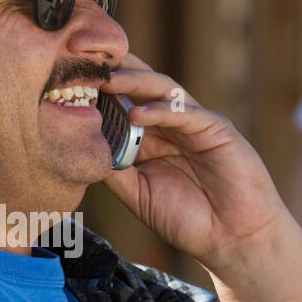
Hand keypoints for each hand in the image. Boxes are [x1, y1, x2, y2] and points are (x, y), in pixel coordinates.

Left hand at [101, 52, 294, 279]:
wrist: (232, 240)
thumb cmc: (188, 220)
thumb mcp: (139, 195)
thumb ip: (114, 170)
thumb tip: (79, 149)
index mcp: (152, 137)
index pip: (124, 101)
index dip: (100, 88)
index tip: (69, 78)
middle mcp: (172, 124)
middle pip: (142, 85)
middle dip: (116, 71)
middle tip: (86, 61)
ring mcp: (195, 123)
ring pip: (164, 90)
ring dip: (135, 82)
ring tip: (107, 80)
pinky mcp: (218, 129)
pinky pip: (188, 113)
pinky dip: (163, 111)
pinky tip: (139, 114)